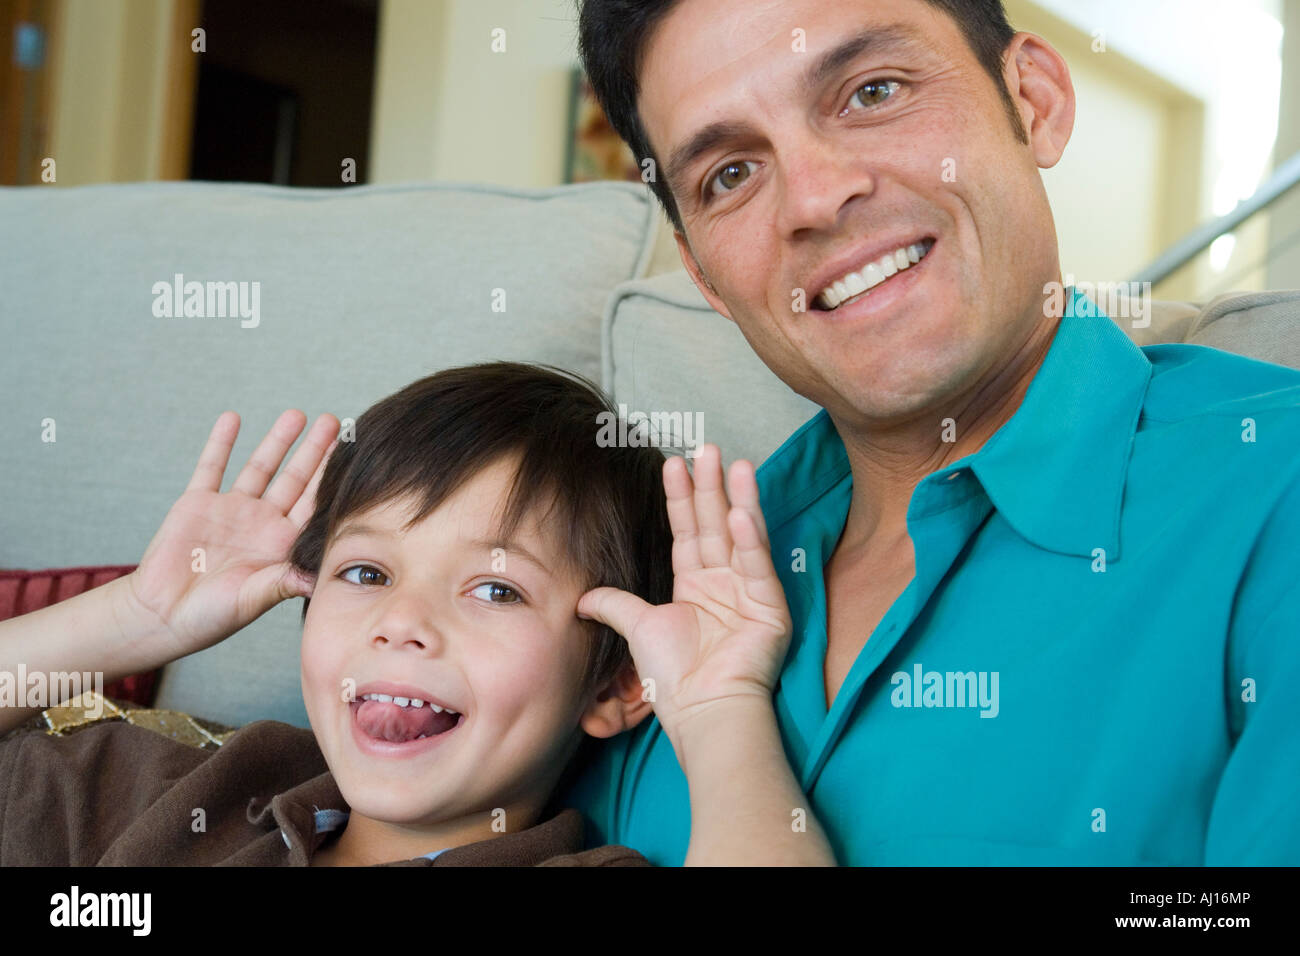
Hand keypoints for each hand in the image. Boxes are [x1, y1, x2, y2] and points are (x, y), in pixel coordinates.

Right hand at [125, 409, 338, 658]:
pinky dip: (221, 443)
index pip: (314, 505)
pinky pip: (211, 467)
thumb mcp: (253, 599)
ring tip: (297, 414)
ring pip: (260, 467)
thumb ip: (283, 583)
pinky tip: (233, 418)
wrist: (162, 616)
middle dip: (314, 451)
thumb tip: (321, 579)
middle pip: (295, 479)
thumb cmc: (212, 616)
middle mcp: (262, 523)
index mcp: (282, 544)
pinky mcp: (197, 504)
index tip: (353, 454)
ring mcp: (231, 511)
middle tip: (335, 421)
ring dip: (277, 441)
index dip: (332, 480)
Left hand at [577, 444, 791, 744]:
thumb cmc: (674, 678)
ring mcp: (749, 592)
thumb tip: (581, 596)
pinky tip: (741, 513)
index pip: (687, 530)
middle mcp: (724, 582)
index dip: (680, 497)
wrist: (702, 712)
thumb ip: (614, 606)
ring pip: (741, 536)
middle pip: (715, 524)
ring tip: (734, 464)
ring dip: (738, 499)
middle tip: (706, 447)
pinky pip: (757, 568)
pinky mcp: (770, 608)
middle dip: (710, 486)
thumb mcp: (637, 630)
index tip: (672, 462)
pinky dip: (750, 541)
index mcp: (695, 584)